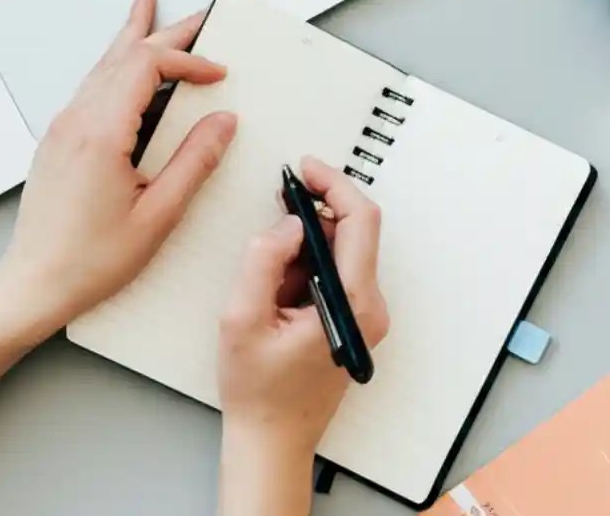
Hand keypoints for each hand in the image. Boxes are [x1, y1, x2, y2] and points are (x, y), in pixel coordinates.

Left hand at [0, 0, 237, 340]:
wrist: (33, 283)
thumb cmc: (91, 259)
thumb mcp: (159, 214)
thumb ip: (195, 161)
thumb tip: (223, 122)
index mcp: (102, 132)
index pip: (148, 66)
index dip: (188, 61)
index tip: (219, 75)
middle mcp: (76, 120)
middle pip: (125, 54)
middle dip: (166, 30)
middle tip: (198, 13)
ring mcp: (63, 128)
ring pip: (103, 64)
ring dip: (134, 36)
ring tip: (147, 7)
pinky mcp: (59, 140)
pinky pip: (91, 86)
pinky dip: (116, 64)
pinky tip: (125, 65)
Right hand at [218, 157, 389, 456]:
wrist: (272, 440)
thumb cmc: (257, 391)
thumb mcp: (240, 318)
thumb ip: (263, 259)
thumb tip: (290, 223)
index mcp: (352, 303)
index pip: (361, 222)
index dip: (334, 185)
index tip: (305, 169)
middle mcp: (369, 306)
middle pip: (354, 232)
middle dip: (313, 214)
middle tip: (273, 211)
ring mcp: (365, 314)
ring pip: (341, 251)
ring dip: (303, 247)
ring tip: (266, 282)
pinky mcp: (352, 318)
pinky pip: (334, 272)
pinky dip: (304, 267)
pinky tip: (276, 293)